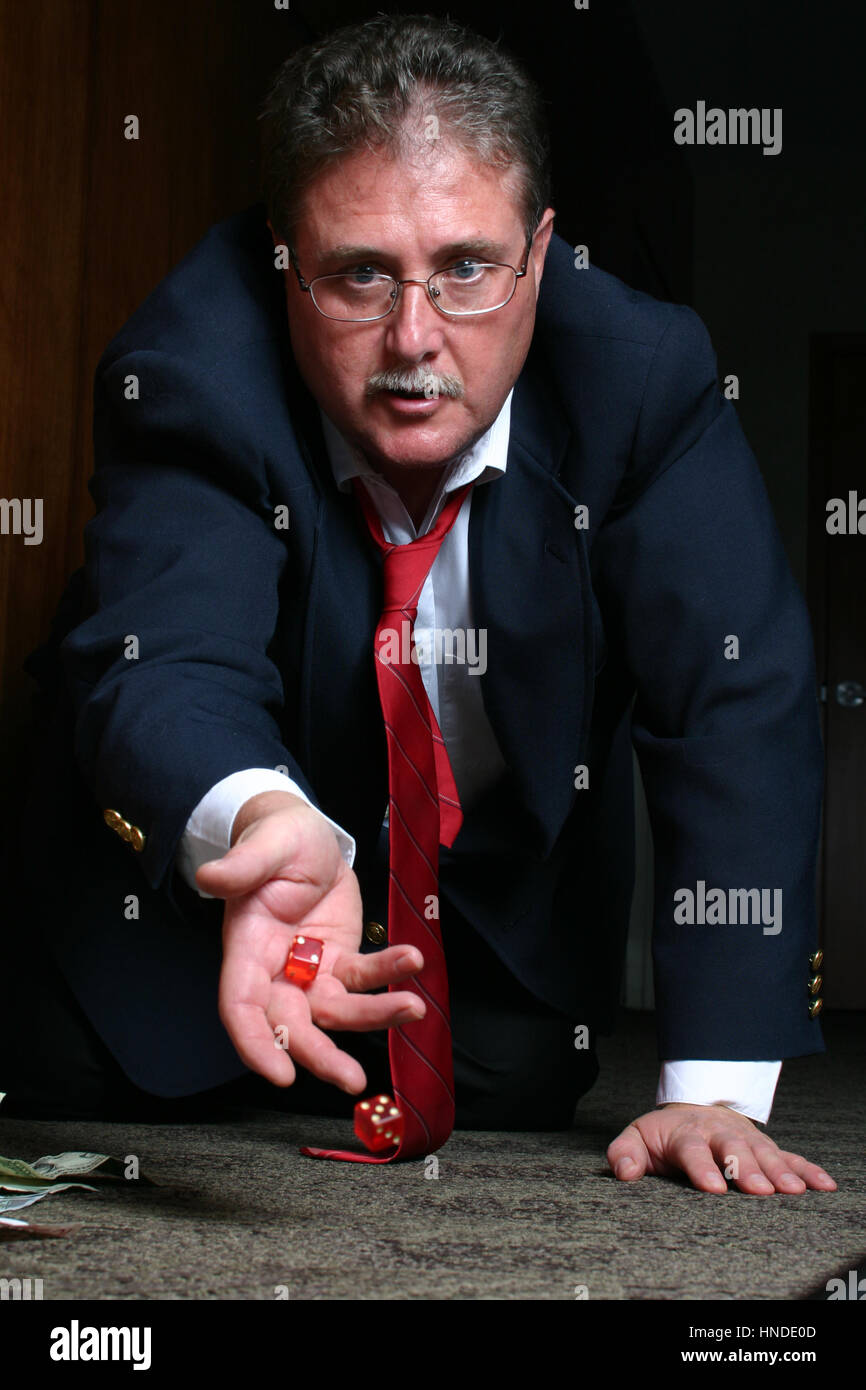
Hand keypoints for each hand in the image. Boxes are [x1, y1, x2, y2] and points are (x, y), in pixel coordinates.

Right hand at [195, 791, 424, 1094]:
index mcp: (245, 948)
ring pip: (336, 1010)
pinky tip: (413, 960)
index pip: (241, 1006)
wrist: (305, 836)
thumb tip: (209, 877)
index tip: (280, 1075)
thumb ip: (241, 866)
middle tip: (353, 1079)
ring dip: (373, 1017)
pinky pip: (364, 976)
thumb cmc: (275, 840)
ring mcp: (310, 969)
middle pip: (293, 1023)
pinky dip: (389, 973)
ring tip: (413, 1009)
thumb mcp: (262, 846)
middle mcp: (275, 970)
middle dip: (320, 1054)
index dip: (256, 1043)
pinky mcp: (340, 959)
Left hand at [607, 1103, 837, 1194]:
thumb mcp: (638, 1136)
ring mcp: (745, 1140)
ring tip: (792, 1190)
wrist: (694, 1108)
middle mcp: (718, 1134)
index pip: (692, 1150)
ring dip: (779, 1171)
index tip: (712, 1188)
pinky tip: (822, 1185)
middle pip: (734, 1149)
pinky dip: (806, 1169)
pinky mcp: (765, 1148)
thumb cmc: (666, 1133)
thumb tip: (623, 1171)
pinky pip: (789, 1157)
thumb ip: (625, 1153)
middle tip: (760, 1189)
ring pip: (764, 1153)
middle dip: (747, 1168)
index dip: (702, 1168)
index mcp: (686, 1134)